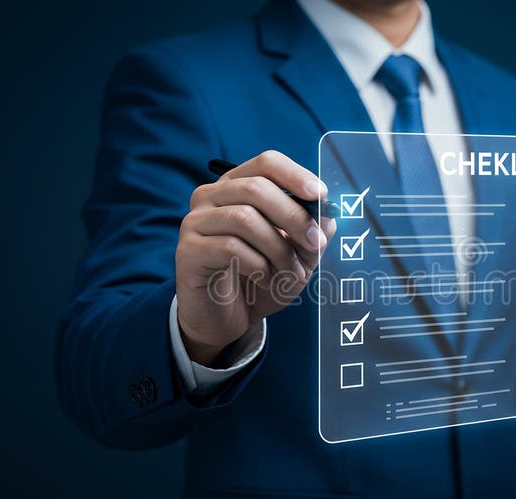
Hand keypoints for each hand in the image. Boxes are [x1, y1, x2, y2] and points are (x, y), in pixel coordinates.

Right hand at [175, 150, 335, 364]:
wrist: (226, 320)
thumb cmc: (259, 280)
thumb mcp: (296, 256)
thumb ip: (312, 232)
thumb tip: (328, 215)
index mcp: (238, 186)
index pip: (266, 163)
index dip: (296, 175)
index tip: (320, 195)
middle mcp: (211, 196)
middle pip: (256, 188)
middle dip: (294, 217)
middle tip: (315, 245)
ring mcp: (195, 221)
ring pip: (245, 218)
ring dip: (278, 249)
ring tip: (290, 273)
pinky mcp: (187, 250)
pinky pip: (230, 248)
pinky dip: (259, 267)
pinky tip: (265, 281)